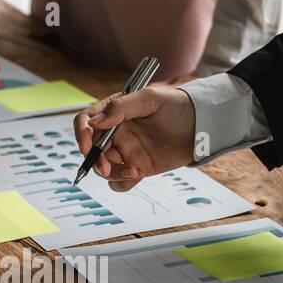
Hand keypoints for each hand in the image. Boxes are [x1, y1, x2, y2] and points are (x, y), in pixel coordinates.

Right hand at [72, 86, 195, 191]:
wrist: (200, 126)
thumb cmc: (176, 106)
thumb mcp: (150, 99)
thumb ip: (121, 108)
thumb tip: (94, 123)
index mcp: (113, 112)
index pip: (86, 122)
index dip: (81, 134)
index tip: (86, 147)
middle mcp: (115, 132)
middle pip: (91, 150)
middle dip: (95, 161)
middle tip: (106, 169)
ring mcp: (124, 151)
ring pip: (103, 168)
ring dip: (113, 174)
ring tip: (135, 172)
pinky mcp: (136, 167)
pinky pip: (119, 182)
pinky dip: (123, 183)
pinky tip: (139, 175)